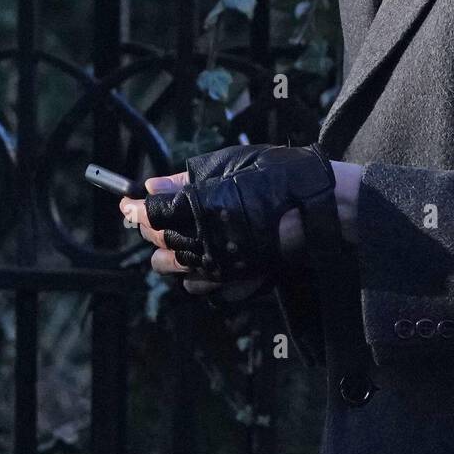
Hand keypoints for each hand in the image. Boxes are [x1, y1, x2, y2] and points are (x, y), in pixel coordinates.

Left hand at [120, 150, 365, 291]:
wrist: (325, 212)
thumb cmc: (284, 179)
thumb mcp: (235, 165)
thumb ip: (188, 179)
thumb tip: (152, 186)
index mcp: (201, 208)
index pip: (150, 215)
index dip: (135, 208)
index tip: (128, 202)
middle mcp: (205, 242)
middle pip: (157, 243)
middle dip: (150, 228)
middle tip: (153, 214)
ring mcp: (220, 266)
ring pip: (172, 269)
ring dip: (168, 253)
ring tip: (178, 236)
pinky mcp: (236, 282)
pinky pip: (199, 288)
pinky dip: (192, 275)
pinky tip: (200, 259)